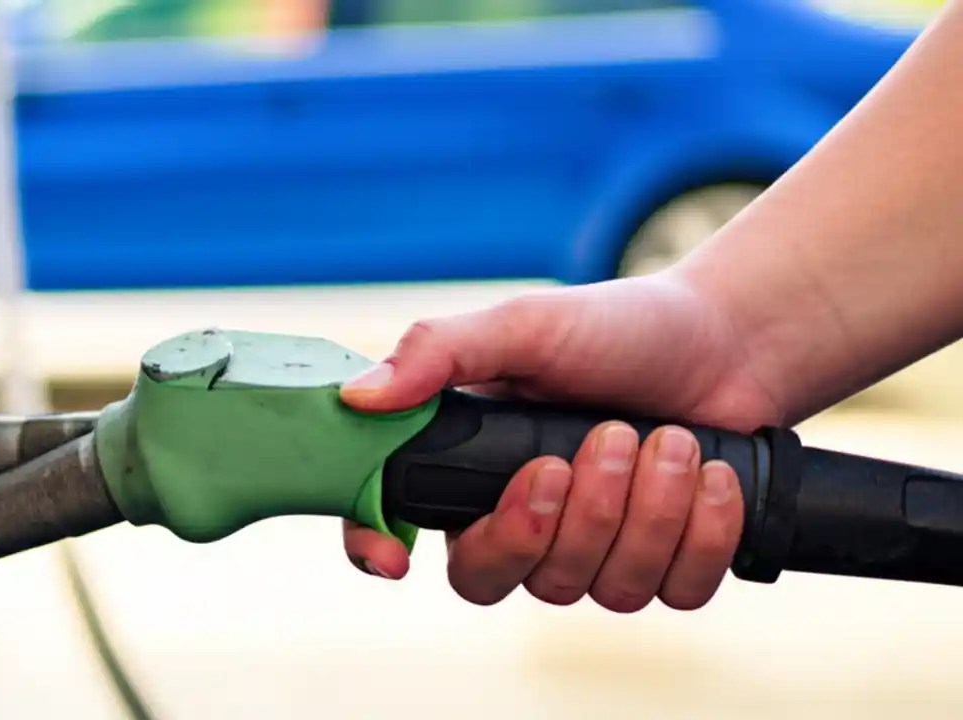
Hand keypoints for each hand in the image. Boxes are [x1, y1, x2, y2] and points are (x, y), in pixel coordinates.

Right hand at [339, 271, 787, 611]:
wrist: (728, 339)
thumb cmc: (616, 328)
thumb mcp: (525, 325)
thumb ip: (439, 353)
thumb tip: (356, 397)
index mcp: (470, 466)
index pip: (393, 526)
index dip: (375, 549)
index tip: (395, 558)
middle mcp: (521, 521)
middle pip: (500, 577)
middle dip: (566, 516)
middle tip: (607, 439)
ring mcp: (592, 555)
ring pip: (596, 588)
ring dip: (646, 508)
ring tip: (672, 439)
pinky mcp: (664, 569)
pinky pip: (672, 591)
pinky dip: (700, 531)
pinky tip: (709, 476)